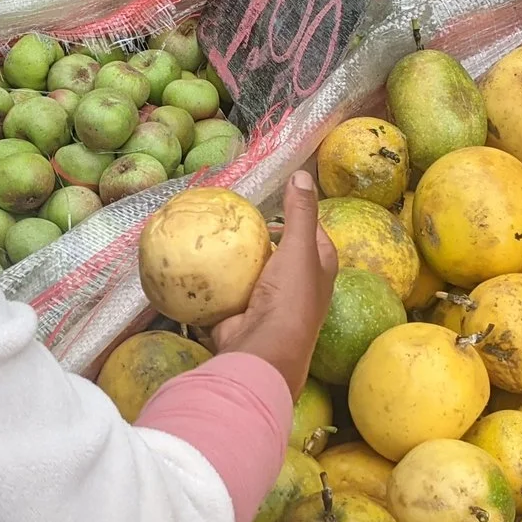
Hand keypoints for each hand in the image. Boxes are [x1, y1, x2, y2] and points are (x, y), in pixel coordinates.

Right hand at [212, 173, 339, 400]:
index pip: (312, 232)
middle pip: (280, 250)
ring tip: (216, 229)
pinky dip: (217, 275)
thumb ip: (300, 210)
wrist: (263, 347)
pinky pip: (228, 287)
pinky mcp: (242, 311)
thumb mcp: (299, 245)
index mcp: (320, 268)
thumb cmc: (291, 296)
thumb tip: (302, 174)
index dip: (297, 214)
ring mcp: (269, 300)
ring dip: (236, 254)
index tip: (275, 199)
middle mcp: (298, 285)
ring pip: (252, 268)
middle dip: (262, 234)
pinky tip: (201, 257)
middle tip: (239, 213)